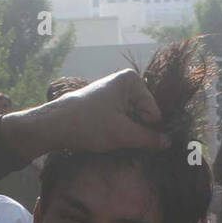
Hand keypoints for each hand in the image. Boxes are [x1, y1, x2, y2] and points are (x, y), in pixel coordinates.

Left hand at [0, 69, 169, 160]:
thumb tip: (168, 143)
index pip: (154, 113)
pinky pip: (121, 119)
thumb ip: (148, 138)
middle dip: (137, 130)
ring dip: (127, 133)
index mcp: (132, 79)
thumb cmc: (88, 124)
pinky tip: (105, 136)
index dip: (145, 129)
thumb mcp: (122, 134)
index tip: (127, 136)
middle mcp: (124, 81)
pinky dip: (118, 131)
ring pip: (133, 119)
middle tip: (119, 140)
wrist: (53, 125)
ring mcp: (114, 92)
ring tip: (110, 138)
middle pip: (144, 114)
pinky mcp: (105, 104)